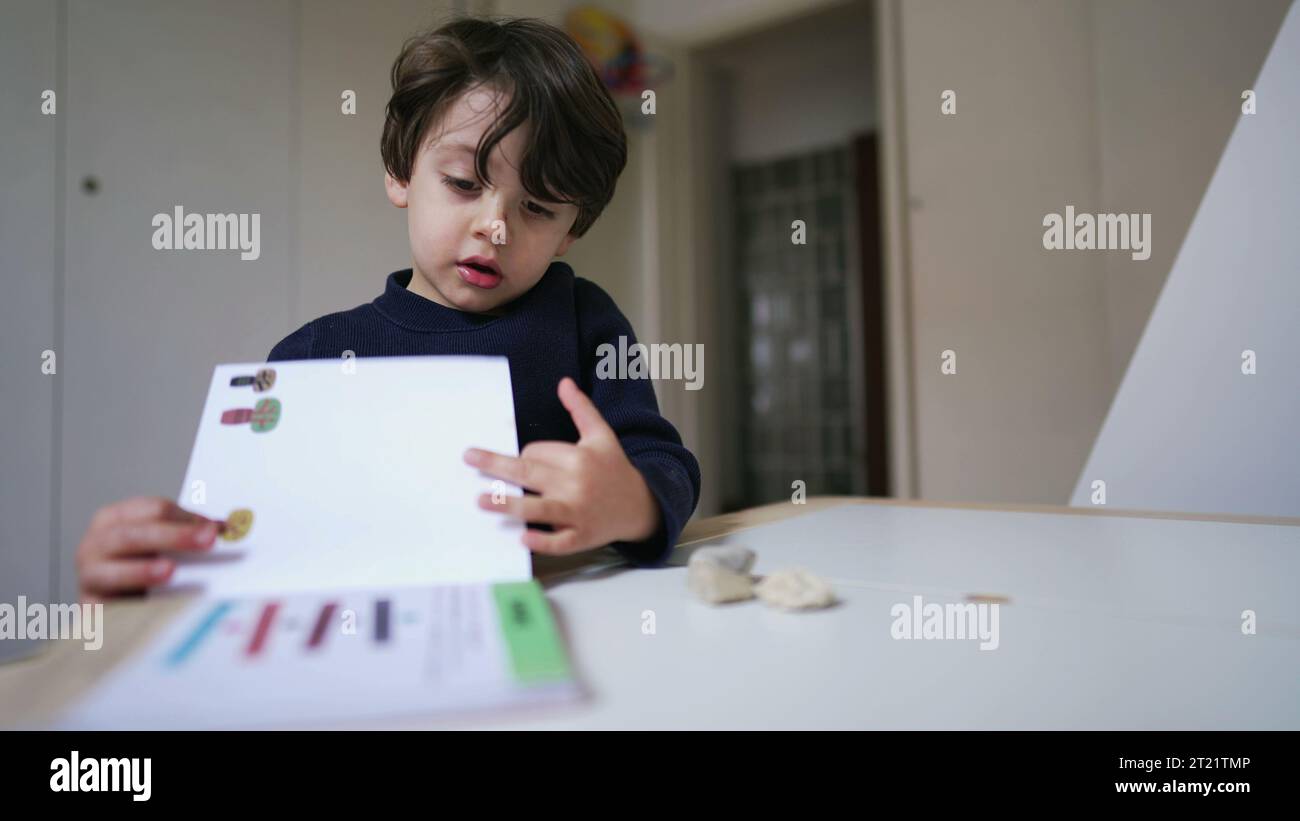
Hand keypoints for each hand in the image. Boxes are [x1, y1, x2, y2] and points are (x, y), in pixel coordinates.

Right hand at [76, 496, 224, 602]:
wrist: (112, 609)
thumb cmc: (138, 570)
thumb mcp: (159, 545)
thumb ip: (184, 533)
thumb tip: (225, 529)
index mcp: (116, 519)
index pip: (154, 510)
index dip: (187, 517)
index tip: (217, 527)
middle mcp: (95, 543)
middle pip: (135, 534)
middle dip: (174, 536)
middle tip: (208, 540)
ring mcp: (89, 576)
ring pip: (113, 570)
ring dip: (142, 570)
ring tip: (169, 571)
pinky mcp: (89, 609)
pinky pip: (108, 607)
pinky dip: (127, 606)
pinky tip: (147, 605)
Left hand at [464, 377, 659, 554]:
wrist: (641, 505)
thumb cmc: (614, 469)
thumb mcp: (601, 435)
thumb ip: (581, 409)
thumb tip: (564, 383)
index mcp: (579, 458)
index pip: (537, 453)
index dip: (523, 456)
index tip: (522, 462)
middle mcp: (576, 484)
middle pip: (529, 473)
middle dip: (497, 466)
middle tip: (470, 458)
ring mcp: (578, 513)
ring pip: (538, 509)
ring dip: (509, 505)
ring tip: (481, 501)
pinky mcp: (582, 537)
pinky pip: (559, 541)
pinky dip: (542, 541)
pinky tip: (523, 538)